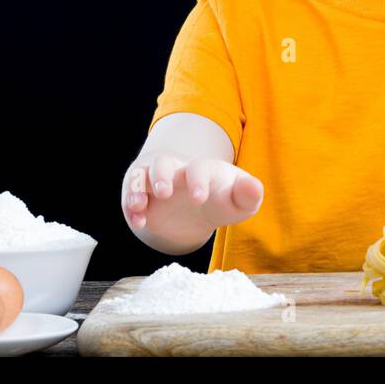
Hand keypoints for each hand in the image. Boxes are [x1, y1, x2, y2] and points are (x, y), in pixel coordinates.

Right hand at [122, 150, 263, 241]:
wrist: (199, 206)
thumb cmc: (222, 199)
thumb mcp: (238, 201)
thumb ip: (248, 195)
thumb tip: (254, 186)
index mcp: (202, 169)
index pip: (199, 167)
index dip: (198, 180)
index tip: (200, 199)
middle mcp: (176, 170)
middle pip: (163, 162)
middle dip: (161, 175)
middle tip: (164, 193)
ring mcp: (156, 181)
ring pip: (141, 174)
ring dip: (137, 188)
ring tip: (140, 206)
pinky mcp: (142, 196)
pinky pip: (130, 195)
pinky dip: (130, 207)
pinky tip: (138, 222)